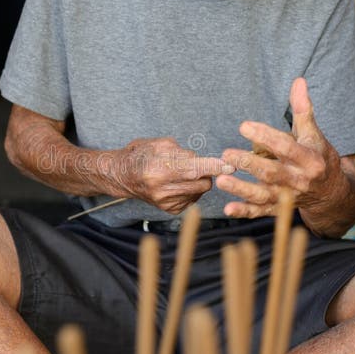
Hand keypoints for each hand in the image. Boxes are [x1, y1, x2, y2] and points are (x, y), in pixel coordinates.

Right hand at [114, 136, 233, 213]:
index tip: (231, 165)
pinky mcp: (169, 210)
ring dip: (197, 180)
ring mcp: (166, 202)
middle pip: (202, 182)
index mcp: (160, 169)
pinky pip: (193, 199)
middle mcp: (162, 189)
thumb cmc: (142, 155)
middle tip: (195, 164)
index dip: (215, 166)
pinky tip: (178, 183)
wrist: (123, 175)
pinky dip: (191, 190)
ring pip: (199, 191)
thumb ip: (184, 152)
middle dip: (206, 172)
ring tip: (182, 173)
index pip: (195, 168)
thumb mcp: (160, 144)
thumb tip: (206, 161)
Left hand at [216, 78, 350, 224]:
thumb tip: (298, 81)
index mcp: (309, 159)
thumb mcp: (315, 134)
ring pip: (263, 195)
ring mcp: (287, 197)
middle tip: (226, 154)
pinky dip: (244, 211)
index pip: (286, 147)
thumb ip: (304, 110)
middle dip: (249, 164)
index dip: (265, 136)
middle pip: (272, 173)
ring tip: (222, 179)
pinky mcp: (278, 209)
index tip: (244, 126)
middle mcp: (299, 180)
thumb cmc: (319, 157)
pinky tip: (228, 208)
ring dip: (241, 189)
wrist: (332, 194)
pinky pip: (260, 212)